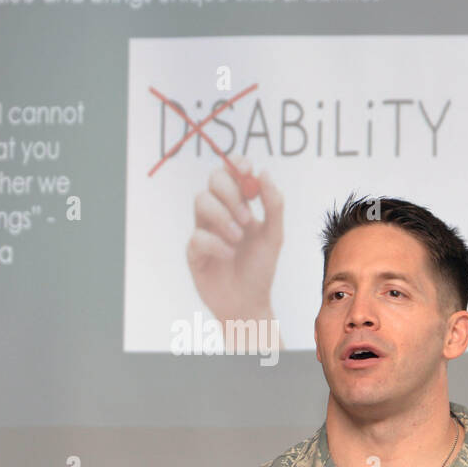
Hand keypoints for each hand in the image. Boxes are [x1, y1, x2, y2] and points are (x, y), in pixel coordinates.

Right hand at [186, 157, 282, 332]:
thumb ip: (273, 204)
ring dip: (222, 216)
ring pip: (200, 201)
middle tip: (246, 215)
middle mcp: (218, 212)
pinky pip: (197, 236)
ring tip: (238, 238)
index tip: (246, 169)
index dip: (235, 164)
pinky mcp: (193, 251)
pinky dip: (216, 243)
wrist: (249, 302)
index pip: (231, 173)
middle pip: (213, 181)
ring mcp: (203, 229)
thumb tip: (263, 173)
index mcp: (238, 205)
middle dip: (230, 192)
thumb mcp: (274, 235)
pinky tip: (229, 255)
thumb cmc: (260, 268)